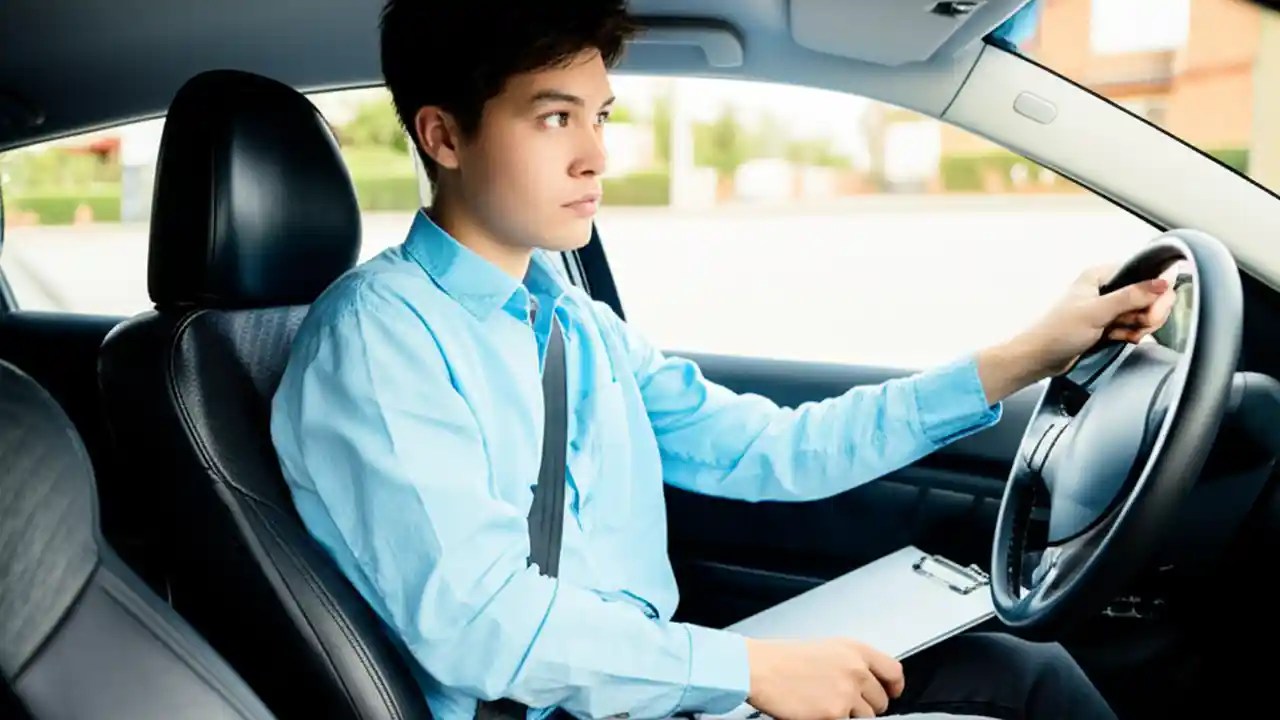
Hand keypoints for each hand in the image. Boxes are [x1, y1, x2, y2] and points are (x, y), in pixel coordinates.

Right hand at [745, 637, 903, 718]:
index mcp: (855, 650)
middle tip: (847, 703)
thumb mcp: (824, 649)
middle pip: (881, 699)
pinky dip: (832, 719)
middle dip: (868, 705)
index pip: (894, 671)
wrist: (759, 669)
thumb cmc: (782, 659)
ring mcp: (847, 693)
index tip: (892, 692)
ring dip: (851, 715)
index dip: (895, 686)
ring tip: (826, 705)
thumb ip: (850, 662)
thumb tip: (867, 680)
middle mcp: (856, 670)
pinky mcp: (835, 714)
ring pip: (866, 717)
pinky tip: (816, 710)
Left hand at [1023, 263, 1177, 373]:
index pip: (1144, 275)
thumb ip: (1130, 297)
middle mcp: (1107, 288)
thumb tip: (1162, 283)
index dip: (1155, 293)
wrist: (1040, 358)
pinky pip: (1134, 326)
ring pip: (1143, 313)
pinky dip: (1131, 334)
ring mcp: (1108, 307)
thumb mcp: (1096, 312)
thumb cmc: (1058, 331)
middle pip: (1148, 296)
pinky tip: (1120, 339)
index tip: (1152, 311)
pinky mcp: (1109, 325)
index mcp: (1101, 275)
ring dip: (1139, 326)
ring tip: (1121, 334)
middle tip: (1137, 326)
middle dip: (1148, 314)